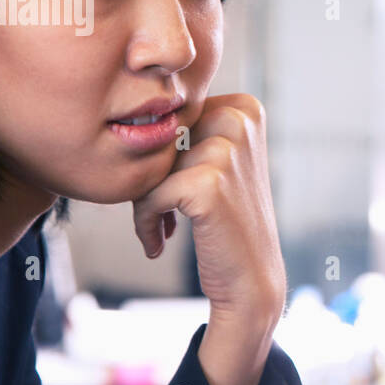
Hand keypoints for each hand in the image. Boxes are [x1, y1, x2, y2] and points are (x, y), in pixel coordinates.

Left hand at [132, 93, 285, 342]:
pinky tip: (159, 244)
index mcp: (244, 106)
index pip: (173, 117)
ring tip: (162, 230)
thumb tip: (132, 111)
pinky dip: (146, 222)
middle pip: (161, 137)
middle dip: (150, 176)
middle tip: (160, 213)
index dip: (163, 156)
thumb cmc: (226, 222)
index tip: (171, 189)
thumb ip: (188, 131)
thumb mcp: (216, 161)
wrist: (251, 277)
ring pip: (152, 164)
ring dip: (146, 202)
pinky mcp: (209, 182)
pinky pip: (150, 193)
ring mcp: (227, 149)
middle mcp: (240, 119)